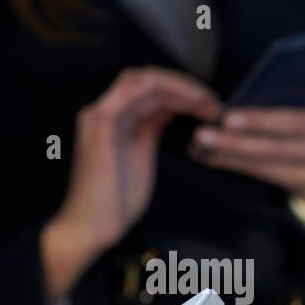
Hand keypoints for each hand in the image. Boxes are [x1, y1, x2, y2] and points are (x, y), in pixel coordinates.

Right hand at [42, 67, 220, 302]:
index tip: (210, 104)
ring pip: (141, 80)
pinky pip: (132, 93)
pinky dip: (164, 92)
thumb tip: (174, 108)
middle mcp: (103, 110)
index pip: (148, 88)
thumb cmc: (115, 199)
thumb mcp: (142, 154)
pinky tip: (188, 102)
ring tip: (206, 100)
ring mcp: (100, 115)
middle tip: (213, 100)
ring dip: (177, 86)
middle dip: (183, 84)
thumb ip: (152, 128)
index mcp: (113, 117)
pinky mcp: (102, 125)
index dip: (181, 90)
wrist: (91, 226)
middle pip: (145, 78)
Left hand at [190, 62, 304, 205]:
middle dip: (257, 122)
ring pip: (273, 152)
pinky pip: (261, 171)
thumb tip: (257, 83)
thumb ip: (296, 84)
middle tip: (225, 118)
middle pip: (294, 125)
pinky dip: (229, 161)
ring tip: (202, 137)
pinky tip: (203, 153)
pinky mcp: (302, 180)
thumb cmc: (302, 116)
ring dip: (233, 146)